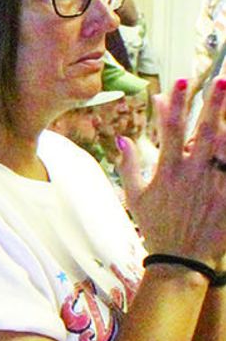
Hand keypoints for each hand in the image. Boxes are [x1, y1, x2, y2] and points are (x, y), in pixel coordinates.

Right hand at [122, 76, 225, 267]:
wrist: (181, 260)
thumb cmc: (156, 226)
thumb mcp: (134, 197)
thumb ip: (129, 166)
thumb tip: (123, 139)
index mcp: (168, 171)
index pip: (169, 129)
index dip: (175, 103)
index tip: (179, 81)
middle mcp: (192, 174)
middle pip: (205, 131)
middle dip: (213, 104)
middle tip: (222, 80)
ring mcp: (215, 185)